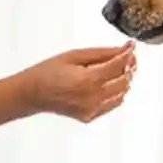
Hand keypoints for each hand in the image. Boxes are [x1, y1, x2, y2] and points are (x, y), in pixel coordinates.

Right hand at [18, 41, 136, 122]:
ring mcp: (92, 109)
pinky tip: (108, 83)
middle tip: (128, 56)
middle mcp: (93, 97)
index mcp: (89, 79)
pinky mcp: (90, 116)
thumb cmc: (48, 72)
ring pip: (121, 94)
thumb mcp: (74, 55)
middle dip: (129, 66)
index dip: (128, 53)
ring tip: (118, 69)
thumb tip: (122, 50)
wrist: (32, 94)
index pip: (119, 65)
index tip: (131, 46)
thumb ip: (101, 53)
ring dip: (124, 80)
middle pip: (124, 80)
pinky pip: (112, 104)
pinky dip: (116, 93)